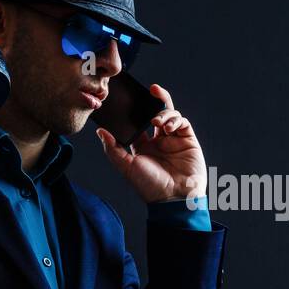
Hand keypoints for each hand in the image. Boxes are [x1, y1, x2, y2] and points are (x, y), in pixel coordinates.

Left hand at [95, 84, 206, 203]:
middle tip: (152, 90)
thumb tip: (100, 131)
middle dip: (155, 100)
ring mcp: (174, 139)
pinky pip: (182, 122)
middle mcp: (158, 141)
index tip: (131, 98)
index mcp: (142, 146)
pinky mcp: (188, 140)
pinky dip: (175, 119)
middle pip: (156, 113)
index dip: (136, 110)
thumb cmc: (150, 187)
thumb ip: (112, 148)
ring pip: (170, 114)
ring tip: (157, 122)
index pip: (138, 122)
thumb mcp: (126, 167)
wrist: (175, 198)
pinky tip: (168, 127)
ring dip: (164, 113)